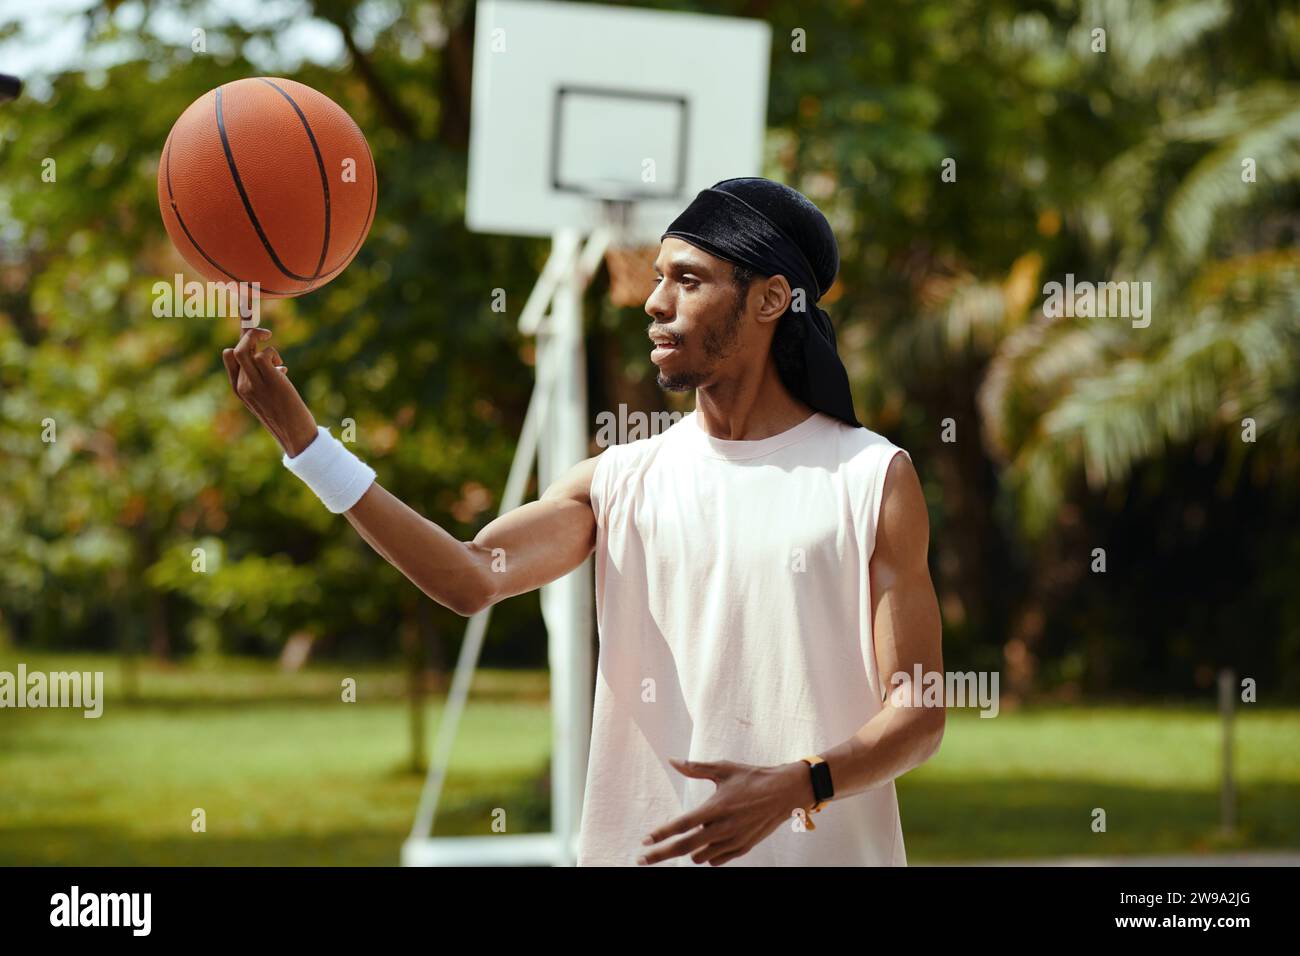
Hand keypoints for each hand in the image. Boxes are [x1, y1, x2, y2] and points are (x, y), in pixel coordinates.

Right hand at [222, 325, 318, 456]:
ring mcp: (253, 383)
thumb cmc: (286, 416)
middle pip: (235, 349)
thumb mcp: (269, 396)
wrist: (294, 434)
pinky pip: (263, 355)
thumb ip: (265, 380)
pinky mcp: (269, 381)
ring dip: (264, 346)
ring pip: (244, 348)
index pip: (228, 356)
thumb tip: (278, 365)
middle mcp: (241, 385)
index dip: (239, 340)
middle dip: (248, 333)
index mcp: (238, 388)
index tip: (252, 332)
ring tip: (278, 362)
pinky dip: (272, 354)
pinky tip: (282, 369)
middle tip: (266, 334)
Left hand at [637, 758, 813, 865]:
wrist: (786, 792)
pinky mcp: (743, 848)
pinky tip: (706, 845)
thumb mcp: (724, 768)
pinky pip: (717, 860)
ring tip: (685, 842)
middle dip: (660, 855)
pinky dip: (708, 855)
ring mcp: (734, 840)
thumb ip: (695, 768)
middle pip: (684, 848)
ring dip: (689, 851)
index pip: (680, 825)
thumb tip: (673, 760)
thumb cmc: (753, 777)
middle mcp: (723, 827)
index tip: (644, 841)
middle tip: (642, 859)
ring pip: (700, 857)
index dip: (660, 835)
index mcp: (715, 807)